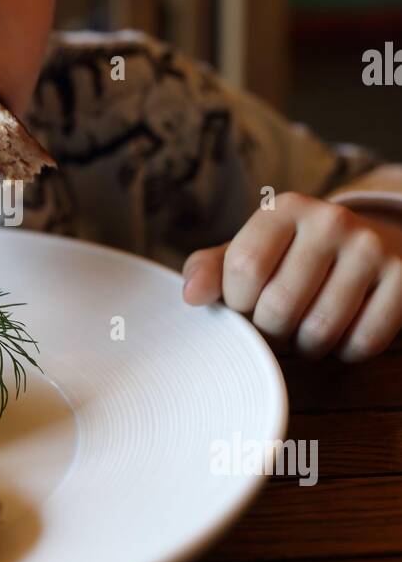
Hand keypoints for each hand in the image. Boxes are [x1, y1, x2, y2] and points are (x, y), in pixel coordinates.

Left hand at [181, 191, 401, 360]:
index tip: (245, 305)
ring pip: (319, 331)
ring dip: (305, 348)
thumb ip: (211, 269)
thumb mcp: (250, 250)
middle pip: (279, 307)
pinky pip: (362, 342)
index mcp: (285, 208)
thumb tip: (191, 296)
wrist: (368, 243)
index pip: (243, 270)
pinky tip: (341, 332)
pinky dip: (345, 352)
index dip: (237, 304)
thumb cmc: (292, 256)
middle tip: (276, 326)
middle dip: (270, 332)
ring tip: (305, 331)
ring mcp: (371, 248)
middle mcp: (331, 220)